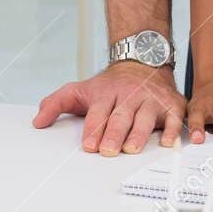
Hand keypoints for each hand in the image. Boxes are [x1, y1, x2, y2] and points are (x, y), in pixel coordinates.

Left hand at [32, 61, 184, 154]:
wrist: (143, 61)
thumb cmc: (110, 85)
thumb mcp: (80, 90)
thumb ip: (56, 104)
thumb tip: (37, 122)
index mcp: (106, 93)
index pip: (98, 112)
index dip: (93, 129)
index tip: (88, 145)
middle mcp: (129, 95)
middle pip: (121, 116)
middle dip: (114, 133)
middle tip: (108, 150)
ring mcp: (151, 99)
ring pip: (146, 117)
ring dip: (139, 133)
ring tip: (132, 148)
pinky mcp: (171, 104)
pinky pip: (174, 118)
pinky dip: (173, 130)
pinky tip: (168, 142)